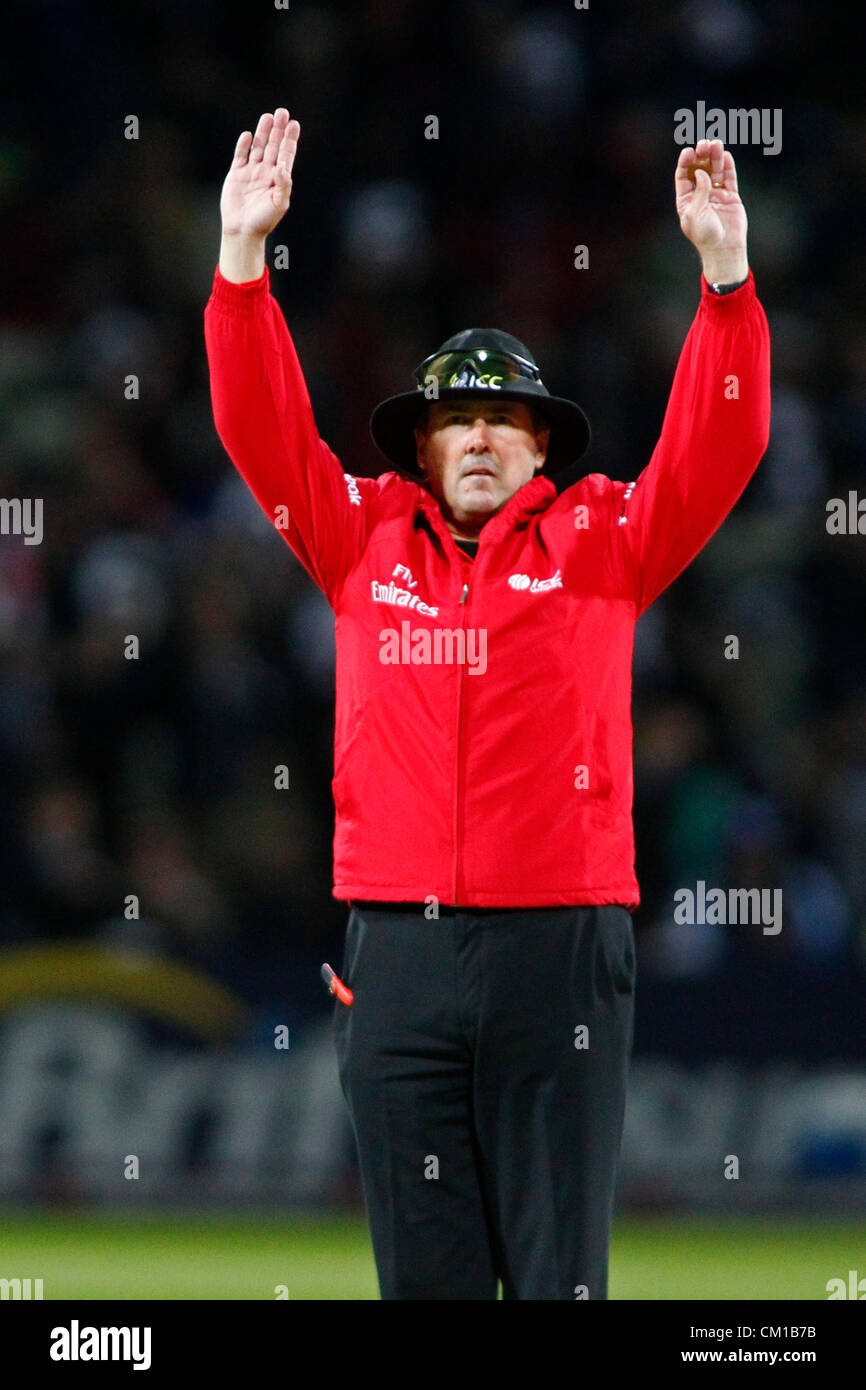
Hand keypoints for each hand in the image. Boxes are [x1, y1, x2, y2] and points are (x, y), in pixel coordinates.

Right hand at [220, 109, 299, 238]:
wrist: (243, 231)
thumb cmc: (264, 221)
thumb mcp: (279, 204)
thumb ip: (283, 184)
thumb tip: (282, 165)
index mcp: (278, 179)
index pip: (286, 154)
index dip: (290, 139)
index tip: (294, 125)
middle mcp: (266, 173)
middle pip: (273, 146)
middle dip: (278, 130)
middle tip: (282, 112)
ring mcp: (251, 172)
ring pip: (258, 147)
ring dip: (263, 132)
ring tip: (268, 117)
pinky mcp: (236, 174)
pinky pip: (240, 156)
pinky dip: (244, 145)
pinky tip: (249, 135)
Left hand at [675, 138, 748, 284]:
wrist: (724, 249)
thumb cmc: (705, 235)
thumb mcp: (695, 213)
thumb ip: (698, 191)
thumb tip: (701, 171)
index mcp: (686, 201)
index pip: (684, 177)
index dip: (685, 163)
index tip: (688, 151)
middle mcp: (701, 196)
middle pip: (700, 170)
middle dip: (701, 156)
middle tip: (704, 144)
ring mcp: (716, 195)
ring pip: (715, 171)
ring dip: (715, 157)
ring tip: (716, 144)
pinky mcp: (731, 196)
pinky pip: (729, 178)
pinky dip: (728, 166)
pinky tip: (726, 155)